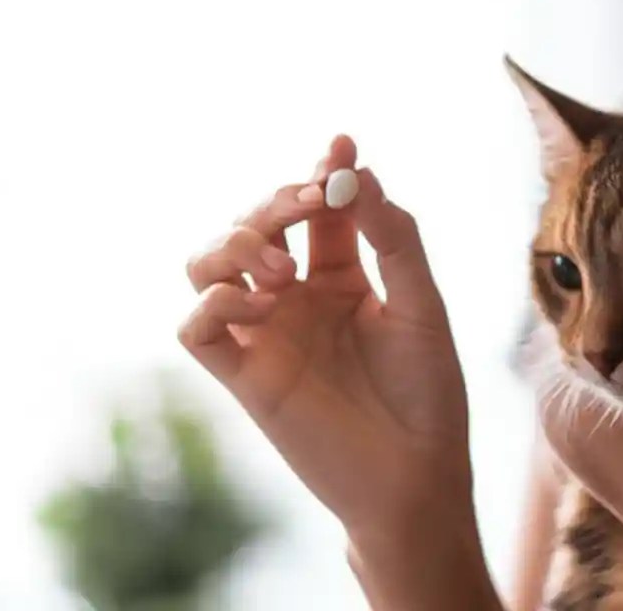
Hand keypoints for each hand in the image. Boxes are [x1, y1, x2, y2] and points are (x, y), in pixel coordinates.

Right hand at [178, 136, 469, 535]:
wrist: (415, 478)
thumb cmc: (427, 394)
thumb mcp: (421, 305)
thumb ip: (393, 239)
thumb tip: (359, 172)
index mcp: (341, 279)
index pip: (317, 210)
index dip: (322, 174)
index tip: (340, 146)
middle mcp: (295, 300)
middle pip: (256, 224)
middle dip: (278, 200)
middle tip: (313, 201)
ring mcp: (265, 335)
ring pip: (206, 263)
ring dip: (235, 244)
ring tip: (282, 270)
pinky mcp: (243, 376)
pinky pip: (195, 326)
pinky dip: (216, 301)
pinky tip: (262, 305)